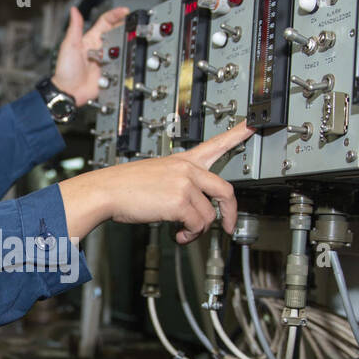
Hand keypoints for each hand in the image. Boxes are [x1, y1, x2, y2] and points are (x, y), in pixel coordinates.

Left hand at [51, 5, 129, 104]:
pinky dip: (126, 62)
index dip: (115, 15)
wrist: (69, 91)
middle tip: (133, 25)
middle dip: (127, 28)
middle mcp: (101, 48)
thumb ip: (75, 28)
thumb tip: (74, 10)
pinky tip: (127, 59)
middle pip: (117, 33)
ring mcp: (107, 60)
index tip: (125, 11)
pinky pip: (121, 65)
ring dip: (127, 45)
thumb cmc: (65, 70)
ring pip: (122, 49)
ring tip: (130, 42)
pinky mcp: (111, 72)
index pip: (106, 22)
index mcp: (92, 39)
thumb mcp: (69, 46)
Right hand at [57, 122, 254, 244]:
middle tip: (227, 227)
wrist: (106, 191)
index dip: (237, 134)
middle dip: (229, 214)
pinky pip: (197, 224)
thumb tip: (195, 212)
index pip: (216, 143)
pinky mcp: (180, 201)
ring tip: (183, 232)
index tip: (252, 124)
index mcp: (183, 160)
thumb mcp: (156, 176)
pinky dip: (189, 234)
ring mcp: (185, 183)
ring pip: (209, 215)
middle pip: (225, 190)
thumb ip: (180, 187)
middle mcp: (188, 169)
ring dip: (197, 230)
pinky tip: (177, 234)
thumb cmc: (126, 187)